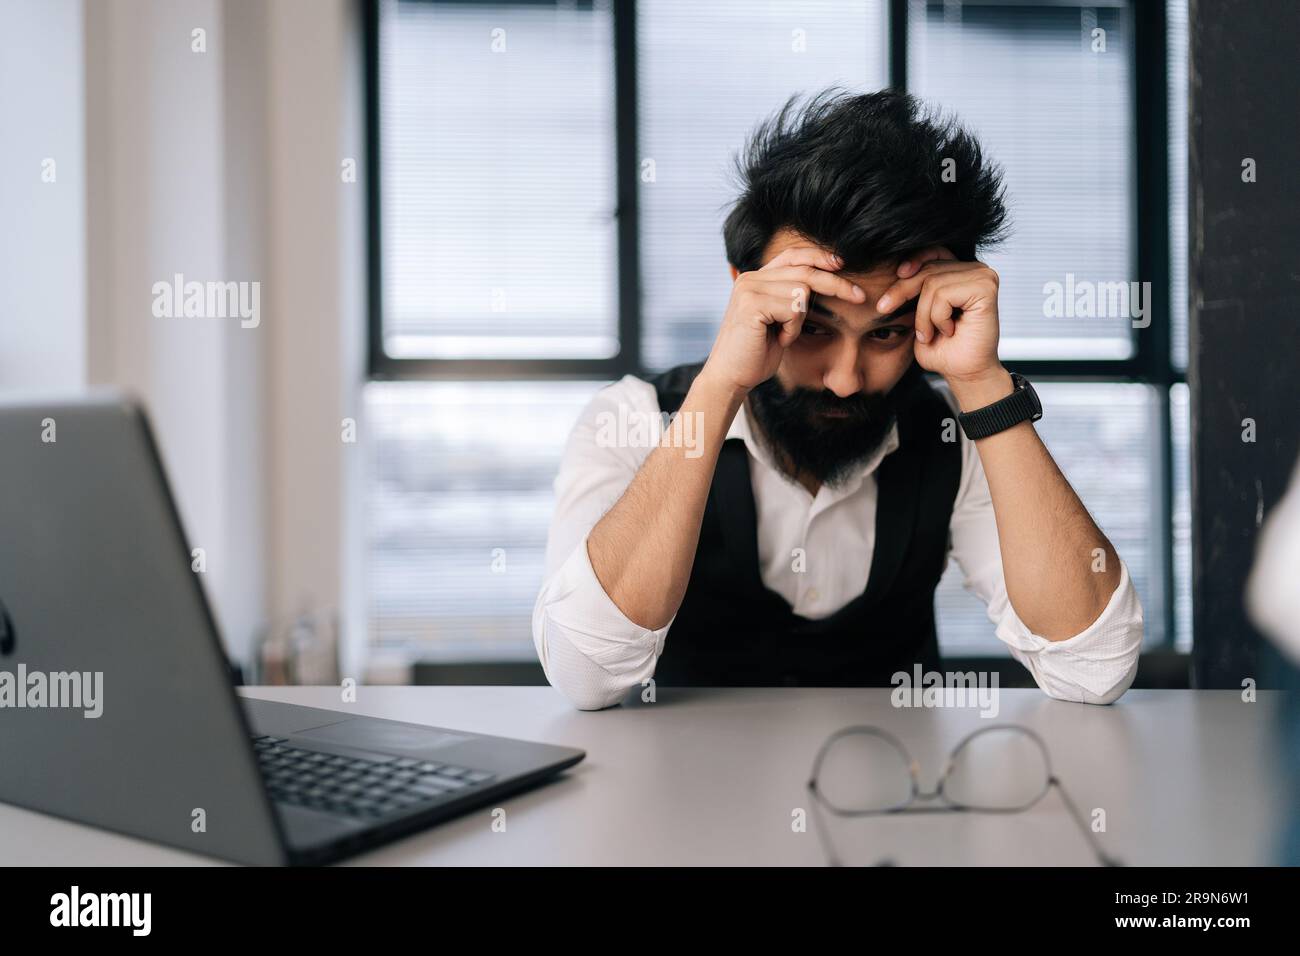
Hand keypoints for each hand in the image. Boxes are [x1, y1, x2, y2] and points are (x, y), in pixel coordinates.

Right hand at [700, 245, 866, 395]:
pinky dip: (793, 329)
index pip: (792, 255)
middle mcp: (750, 278)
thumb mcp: (778, 320)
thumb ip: (791, 297)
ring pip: (802, 291)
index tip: (842, 264)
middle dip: (836, 283)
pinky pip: (793, 308)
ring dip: (801, 320)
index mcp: (756, 279)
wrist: (731, 377)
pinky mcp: (751, 304)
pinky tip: (778, 340)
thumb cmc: (757, 354)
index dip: (819, 256)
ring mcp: (749, 289)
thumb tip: (826, 278)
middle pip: (805, 270)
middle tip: (860, 297)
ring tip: (784, 335)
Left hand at [875, 246, 1002, 385]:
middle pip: (927, 268)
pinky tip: (949, 330)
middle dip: (903, 291)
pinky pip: (943, 294)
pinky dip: (937, 317)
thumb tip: (895, 268)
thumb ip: (912, 291)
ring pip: (932, 283)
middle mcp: (975, 269)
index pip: (932, 252)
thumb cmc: (944, 348)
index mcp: (960, 272)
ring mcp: (983, 276)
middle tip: (885, 310)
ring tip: (932, 333)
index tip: (897, 275)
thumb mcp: (919, 314)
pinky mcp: (986, 288)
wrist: (964, 373)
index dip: (912, 260)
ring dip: (923, 315)